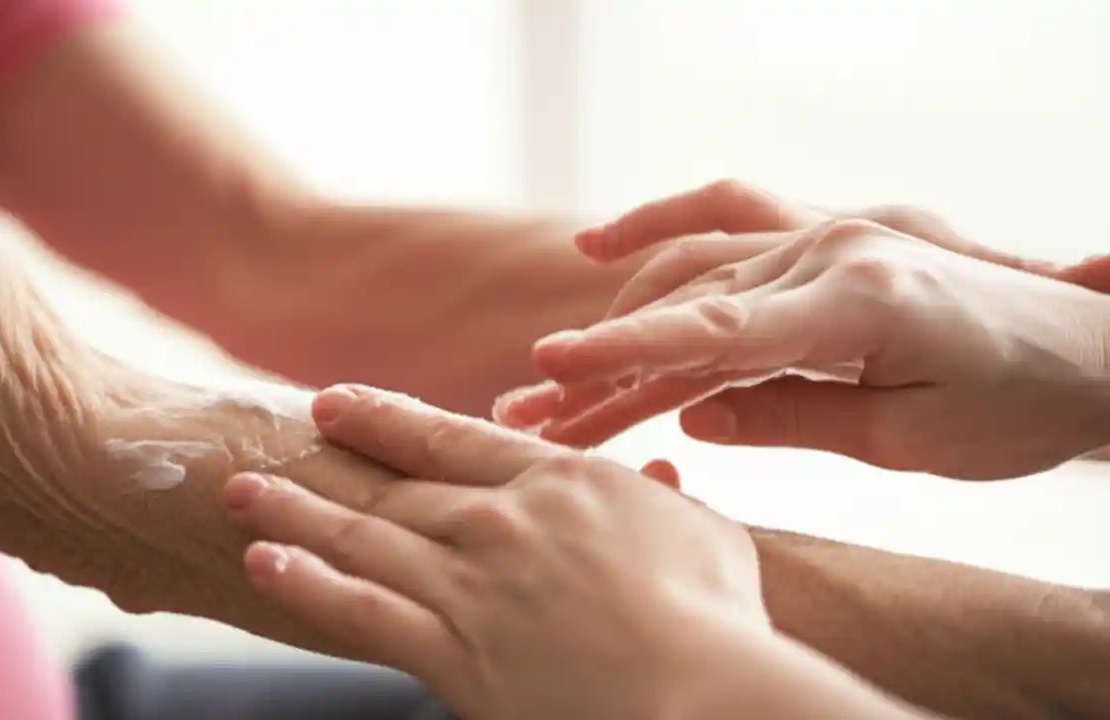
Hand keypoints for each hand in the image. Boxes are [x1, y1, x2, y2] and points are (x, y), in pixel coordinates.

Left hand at [223, 385, 778, 719]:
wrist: (704, 697)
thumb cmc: (720, 620)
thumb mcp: (703, 536)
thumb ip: (664, 502)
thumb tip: (658, 479)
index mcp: (556, 483)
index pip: (449, 436)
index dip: (384, 416)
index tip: (337, 402)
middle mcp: (497, 522)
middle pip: (392, 484)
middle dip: (327, 462)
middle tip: (277, 446)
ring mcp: (467, 586)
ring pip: (361, 537)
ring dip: (294, 513)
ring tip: (242, 494)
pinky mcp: (451, 653)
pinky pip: (361, 612)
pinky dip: (307, 584)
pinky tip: (263, 564)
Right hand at [495, 180, 1064, 449]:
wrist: (1089, 350)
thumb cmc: (1019, 404)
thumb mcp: (909, 438)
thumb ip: (793, 416)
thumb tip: (696, 417)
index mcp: (859, 299)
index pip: (715, 327)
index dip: (626, 352)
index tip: (551, 369)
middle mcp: (831, 250)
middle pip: (686, 311)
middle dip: (603, 369)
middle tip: (529, 417)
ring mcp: (824, 237)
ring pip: (692, 276)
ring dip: (620, 328)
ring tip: (553, 381)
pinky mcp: (821, 243)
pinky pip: (724, 229)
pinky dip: (660, 238)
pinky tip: (601, 248)